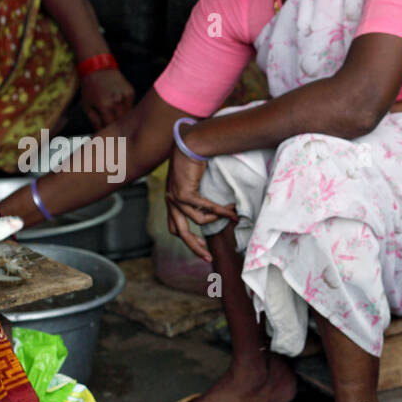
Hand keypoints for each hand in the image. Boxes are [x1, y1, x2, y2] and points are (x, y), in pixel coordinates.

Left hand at [80, 68, 134, 128]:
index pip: (110, 125)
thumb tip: (100, 132)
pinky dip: (125, 108)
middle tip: (112, 126)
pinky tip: (119, 104)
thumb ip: (94, 121)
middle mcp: (117, 101)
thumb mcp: (87, 104)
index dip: (108, 130)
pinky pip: (130, 106)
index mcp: (104, 105)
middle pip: (120, 122)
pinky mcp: (130, 92)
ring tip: (115, 115)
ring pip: (127, 115)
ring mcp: (125, 96)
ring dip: (122, 117)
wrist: (98, 68)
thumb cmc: (90, 87)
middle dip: (116, 125)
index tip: (107, 133)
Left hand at [165, 135, 235, 262]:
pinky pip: (206, 208)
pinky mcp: (184, 192)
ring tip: (231, 213)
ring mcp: (175, 197)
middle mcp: (170, 200)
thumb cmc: (193, 160)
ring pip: (198, 220)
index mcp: (170, 200)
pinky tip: (232, 213)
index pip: (175, 227)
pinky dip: (220, 211)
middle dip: (194, 247)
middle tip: (207, 258)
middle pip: (180, 233)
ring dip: (217, 218)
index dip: (188, 240)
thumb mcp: (192, 182)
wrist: (189, 143)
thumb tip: (212, 211)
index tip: (202, 246)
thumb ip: (196, 197)